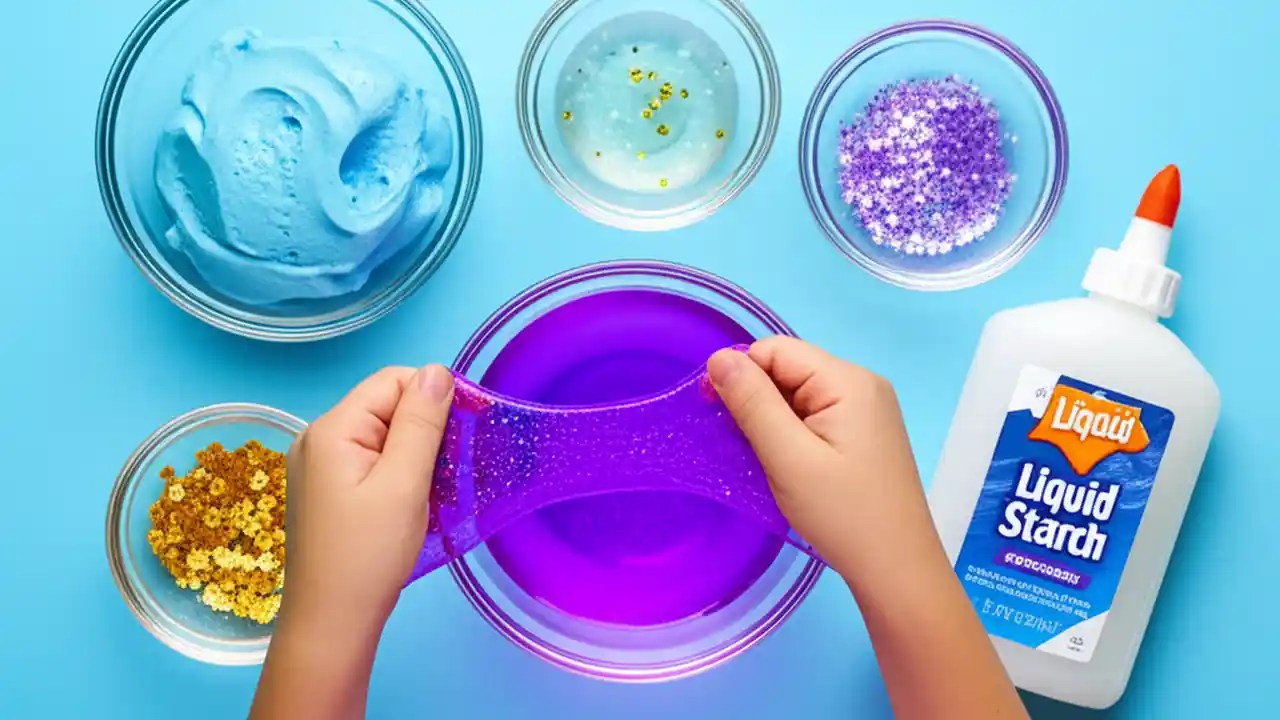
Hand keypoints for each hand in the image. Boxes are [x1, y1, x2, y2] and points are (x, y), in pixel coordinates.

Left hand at [281, 365, 453, 633]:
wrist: (331, 624)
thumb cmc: (368, 555)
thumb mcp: (403, 484)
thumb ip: (421, 423)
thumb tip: (438, 371)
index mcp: (332, 429)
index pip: (392, 382)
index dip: (434, 396)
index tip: (468, 428)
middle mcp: (317, 439)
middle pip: (385, 406)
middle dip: (425, 429)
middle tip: (451, 469)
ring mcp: (318, 466)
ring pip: (382, 435)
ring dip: (415, 454)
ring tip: (432, 490)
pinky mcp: (326, 491)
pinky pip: (370, 461)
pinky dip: (398, 473)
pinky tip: (411, 502)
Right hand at [707, 337, 933, 583]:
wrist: (897, 570)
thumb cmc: (842, 515)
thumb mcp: (788, 458)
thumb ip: (753, 403)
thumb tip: (719, 358)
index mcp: (848, 381)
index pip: (777, 351)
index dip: (739, 374)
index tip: (714, 413)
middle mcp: (862, 384)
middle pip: (789, 370)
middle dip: (755, 400)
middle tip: (739, 446)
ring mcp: (868, 410)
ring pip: (799, 395)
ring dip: (771, 420)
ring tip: (764, 459)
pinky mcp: (865, 434)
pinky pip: (815, 416)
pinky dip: (791, 434)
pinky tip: (787, 464)